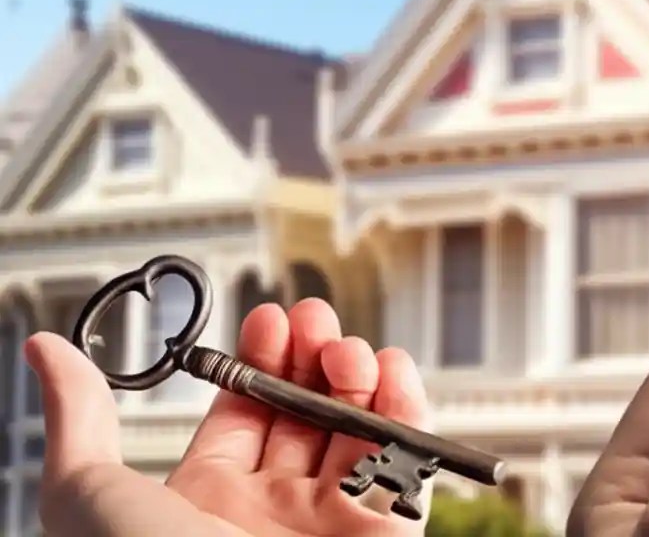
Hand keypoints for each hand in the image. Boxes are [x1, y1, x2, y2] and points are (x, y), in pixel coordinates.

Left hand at [26, 298, 432, 536]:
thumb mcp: (95, 497)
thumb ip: (81, 423)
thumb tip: (51, 354)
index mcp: (206, 506)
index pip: (244, 415)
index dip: (258, 362)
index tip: (268, 320)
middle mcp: (271, 513)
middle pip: (304, 414)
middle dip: (312, 357)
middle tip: (313, 320)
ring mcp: (332, 522)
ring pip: (358, 430)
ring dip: (358, 376)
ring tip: (345, 350)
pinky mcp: (387, 532)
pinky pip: (409, 460)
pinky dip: (408, 410)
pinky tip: (390, 372)